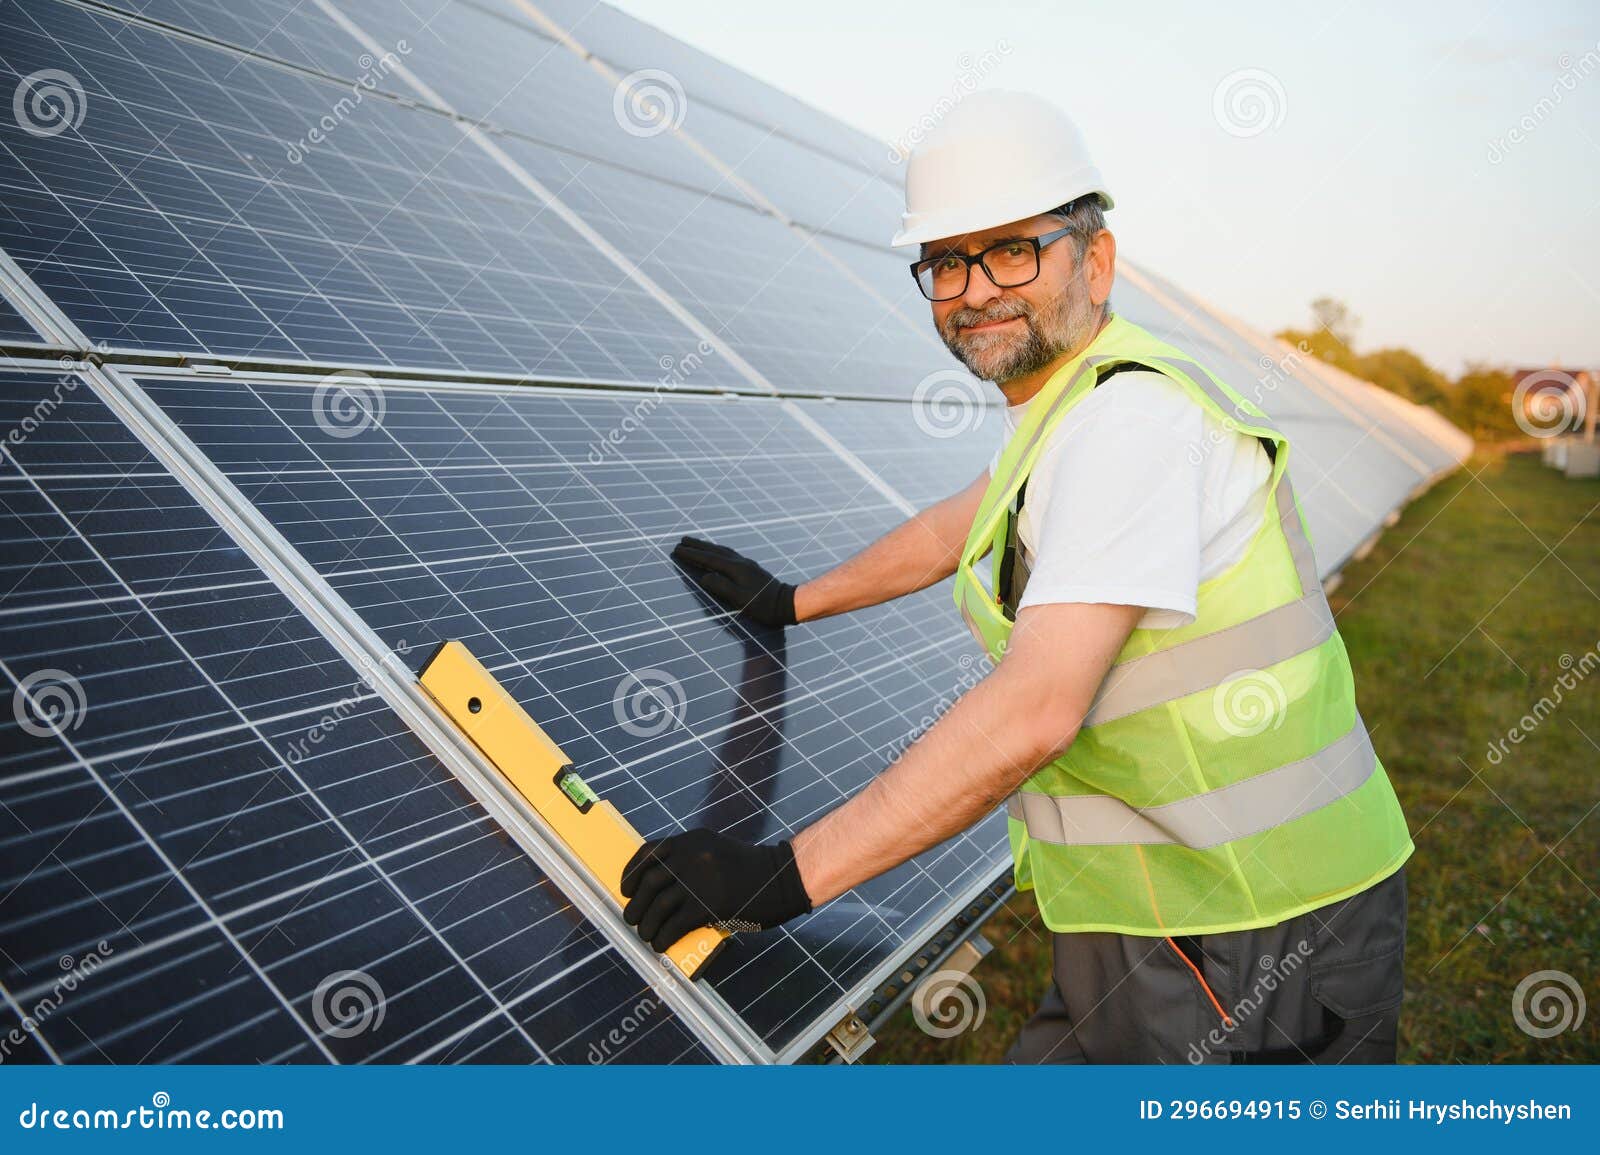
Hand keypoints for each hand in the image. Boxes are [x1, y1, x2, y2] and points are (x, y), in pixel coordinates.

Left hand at [620, 829, 812, 951]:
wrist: (783, 879)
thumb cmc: (750, 870)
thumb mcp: (717, 852)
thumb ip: (690, 861)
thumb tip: (658, 888)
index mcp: (693, 840)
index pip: (649, 852)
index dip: (631, 872)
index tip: (625, 889)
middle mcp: (692, 856)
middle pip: (649, 882)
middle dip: (635, 904)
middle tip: (632, 918)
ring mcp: (700, 881)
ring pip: (658, 906)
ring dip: (646, 924)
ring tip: (646, 935)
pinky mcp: (708, 905)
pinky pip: (674, 924)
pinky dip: (663, 936)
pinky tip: (661, 943)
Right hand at [672, 537, 796, 626]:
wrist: (786, 603)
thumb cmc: (763, 605)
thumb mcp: (740, 599)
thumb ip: (721, 587)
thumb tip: (704, 577)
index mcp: (736, 569)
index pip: (709, 559)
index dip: (692, 555)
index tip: (677, 549)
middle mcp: (741, 563)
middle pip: (715, 550)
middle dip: (697, 545)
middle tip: (682, 540)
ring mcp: (747, 564)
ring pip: (723, 551)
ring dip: (708, 546)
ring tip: (696, 544)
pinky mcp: (751, 568)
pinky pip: (729, 555)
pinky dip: (718, 551)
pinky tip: (718, 554)